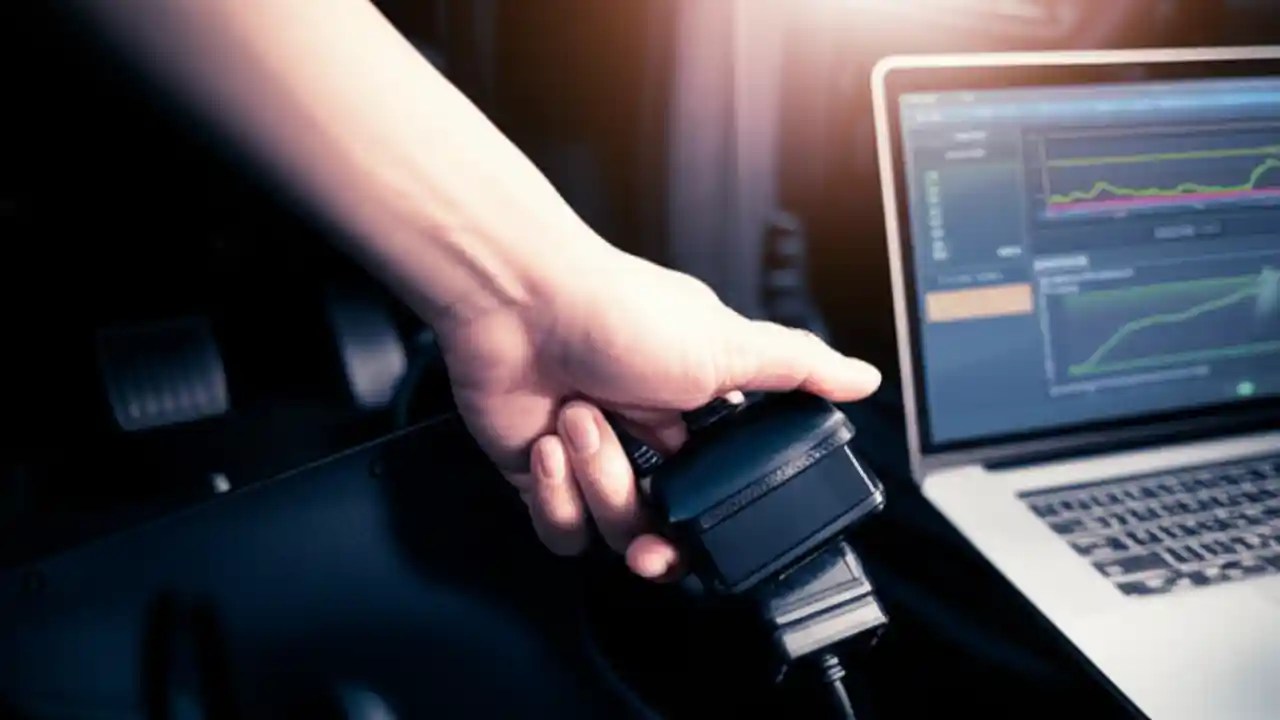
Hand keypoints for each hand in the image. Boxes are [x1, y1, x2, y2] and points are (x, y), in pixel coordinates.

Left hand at [435, 246, 880, 579]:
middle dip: (654, 526)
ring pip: (612, 530)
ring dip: (597, 479)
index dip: (719, 521)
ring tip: (582, 417)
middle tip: (649, 513)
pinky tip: (551, 443)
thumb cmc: (617, 310)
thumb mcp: (727, 344)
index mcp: (695, 411)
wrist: (517, 301)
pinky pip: (559, 528)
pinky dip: (556, 493)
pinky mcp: (540, 474)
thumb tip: (863, 378)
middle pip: (668, 526)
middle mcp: (645, 436)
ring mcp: (591, 458)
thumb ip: (797, 370)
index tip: (712, 528)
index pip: (722, 490)